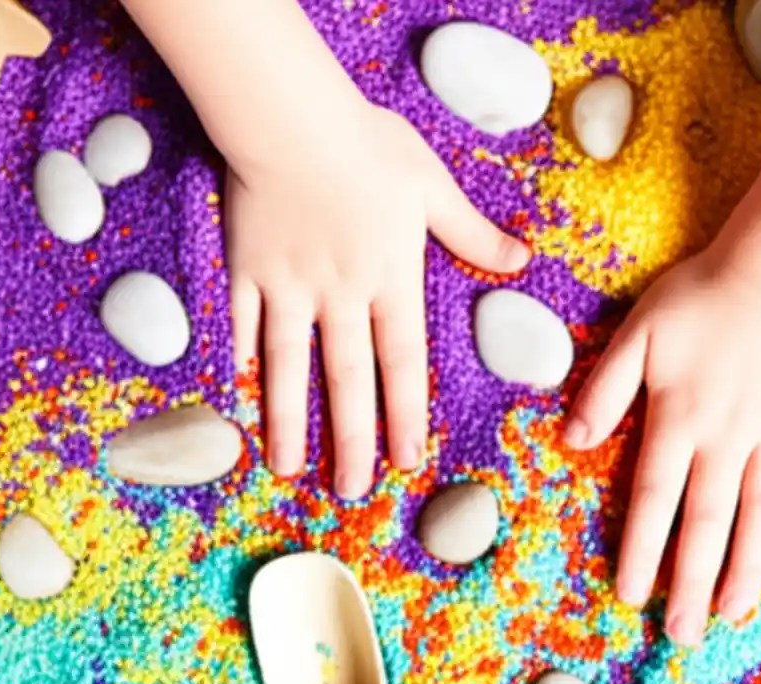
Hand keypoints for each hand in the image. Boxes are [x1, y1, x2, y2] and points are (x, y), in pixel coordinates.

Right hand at [226, 101, 530, 497]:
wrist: (292, 117)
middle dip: (352, 439)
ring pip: (290, 368)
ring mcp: (289, 288)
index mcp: (391, 279)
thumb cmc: (368, 146)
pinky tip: (239, 401)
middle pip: (347, 380)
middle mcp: (341, 296)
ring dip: (290, 422)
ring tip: (287, 468)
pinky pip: (242, 327)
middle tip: (352, 489)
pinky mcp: (246, 271)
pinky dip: (242, 364)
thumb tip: (521, 261)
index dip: (405, 415)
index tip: (407, 459)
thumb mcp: (433, 187)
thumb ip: (473, 233)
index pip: (403, 363)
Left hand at [564, 246, 760, 645]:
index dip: (641, 550)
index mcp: (679, 418)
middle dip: (692, 580)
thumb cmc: (702, 294)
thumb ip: (605, 390)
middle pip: (708, 521)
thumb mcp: (637, 333)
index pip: (655, 500)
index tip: (631, 595)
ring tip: (736, 612)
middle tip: (684, 632)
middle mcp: (729, 437)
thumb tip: (572, 441)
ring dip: (749, 566)